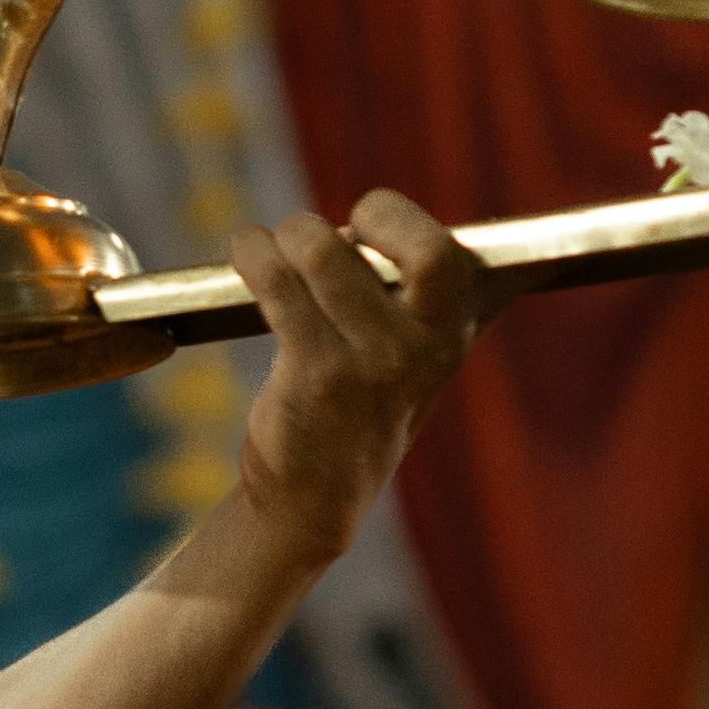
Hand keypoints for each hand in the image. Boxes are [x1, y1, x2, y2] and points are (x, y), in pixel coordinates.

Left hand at [231, 199, 500, 570]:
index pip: (460, 255)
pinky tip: (248, 255)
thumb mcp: (414, 352)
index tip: (368, 224)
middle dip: (376, 214)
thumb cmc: (361, 401)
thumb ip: (423, 294)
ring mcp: (375, 365)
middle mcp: (429, 348)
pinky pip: (276, 284)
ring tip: (272, 248)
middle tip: (339, 233)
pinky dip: (253, 253)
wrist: (317, 494)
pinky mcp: (317, 376)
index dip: (403, 219)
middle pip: (431, 252)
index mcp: (457, 331)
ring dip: (289, 236)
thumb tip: (390, 221)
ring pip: (326, 251)